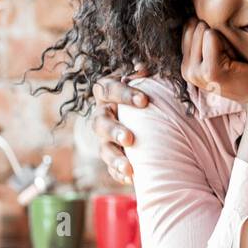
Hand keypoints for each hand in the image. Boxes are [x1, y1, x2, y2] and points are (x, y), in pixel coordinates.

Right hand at [91, 65, 148, 184]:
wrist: (145, 112)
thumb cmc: (146, 90)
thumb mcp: (145, 78)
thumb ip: (146, 74)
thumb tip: (144, 68)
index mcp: (108, 91)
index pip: (108, 89)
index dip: (125, 95)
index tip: (145, 101)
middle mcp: (102, 114)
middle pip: (101, 122)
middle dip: (114, 131)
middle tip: (130, 138)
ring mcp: (104, 137)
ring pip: (103, 148)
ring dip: (115, 158)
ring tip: (129, 168)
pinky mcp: (111, 154)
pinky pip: (110, 166)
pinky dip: (119, 173)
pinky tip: (130, 179)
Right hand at [180, 19, 247, 107]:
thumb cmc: (247, 71)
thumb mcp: (221, 54)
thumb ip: (204, 39)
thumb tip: (192, 14)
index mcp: (187, 66)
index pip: (189, 28)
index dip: (211, 34)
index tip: (225, 54)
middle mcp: (187, 71)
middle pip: (195, 27)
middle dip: (217, 36)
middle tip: (232, 59)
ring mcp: (197, 73)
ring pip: (204, 31)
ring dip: (225, 40)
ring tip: (234, 61)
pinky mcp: (211, 71)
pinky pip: (212, 37)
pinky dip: (229, 43)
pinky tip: (237, 62)